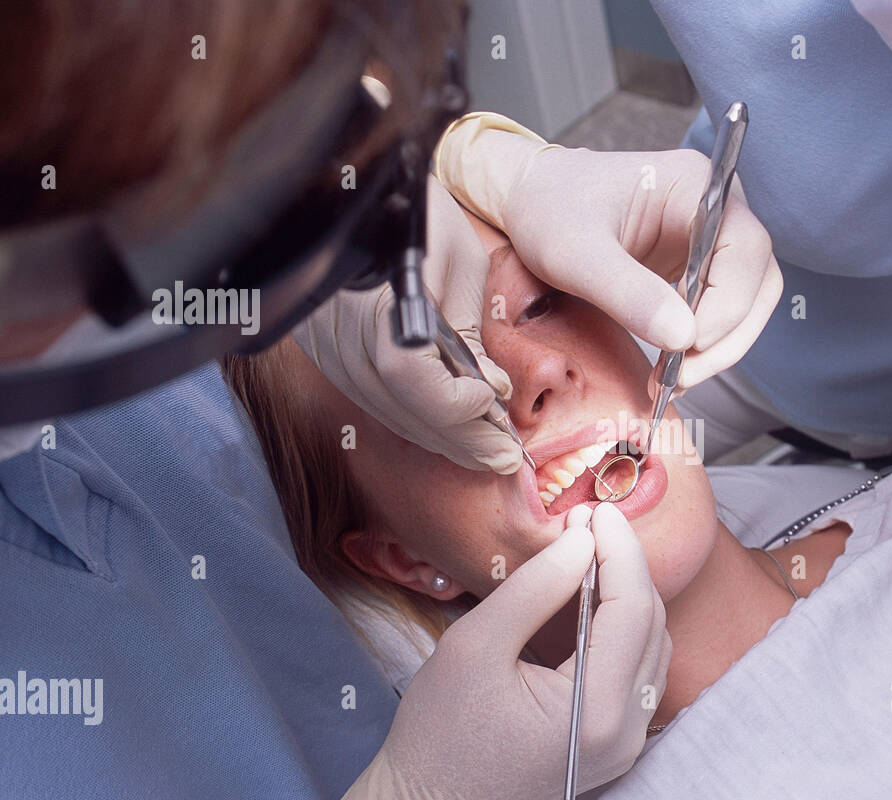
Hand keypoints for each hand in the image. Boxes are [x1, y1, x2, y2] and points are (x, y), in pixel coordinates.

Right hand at [292, 178, 523, 473]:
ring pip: (388, 413)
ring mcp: (328, 349)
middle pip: (403, 409)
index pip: (410, 376)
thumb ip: (469, 332)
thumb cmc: (410, 213)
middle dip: (462, 439)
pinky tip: (449, 430)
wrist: (344, 189)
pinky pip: (375, 402)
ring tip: (487, 451)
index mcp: (372, 302)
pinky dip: (417, 420)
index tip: (493, 404)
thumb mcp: (455, 261)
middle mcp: (340, 334)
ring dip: (442, 438)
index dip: (455, 404)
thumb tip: (493, 392)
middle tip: (506, 459)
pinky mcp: (326, 354)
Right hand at [306, 502, 670, 799]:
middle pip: (651, 625)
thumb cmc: (438, 733)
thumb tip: (582, 539)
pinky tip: (595, 597)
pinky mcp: (618, 743)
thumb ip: (535, 588)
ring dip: (628, 593)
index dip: (620, 550)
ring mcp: (627, 743)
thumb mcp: (475, 645)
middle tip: (585, 522)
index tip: (595, 508)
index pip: (632, 610)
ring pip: (653, 645)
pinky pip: (641, 671)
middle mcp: (626, 733)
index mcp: (594, 713)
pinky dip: (625, 627)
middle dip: (623, 565)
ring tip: (588, 552)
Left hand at [441, 122, 782, 395]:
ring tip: (674, 379)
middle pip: (758, 281)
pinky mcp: (698, 270)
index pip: (746, 249)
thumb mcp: (576, 254)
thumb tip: (684, 337)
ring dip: (720, 348)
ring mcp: (710, 241)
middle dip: (727, 336)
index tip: (691, 344)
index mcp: (695, 185)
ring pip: (748, 303)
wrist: (531, 202)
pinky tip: (671, 366)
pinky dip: (704, 346)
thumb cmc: (549, 210)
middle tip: (682, 376)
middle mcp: (716, 209)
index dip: (730, 303)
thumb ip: (628, 293)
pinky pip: (722, 313)